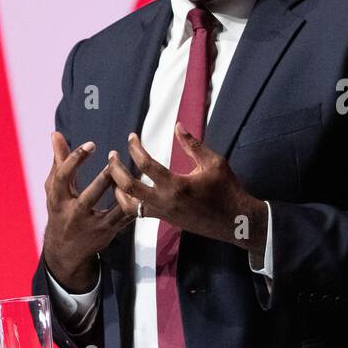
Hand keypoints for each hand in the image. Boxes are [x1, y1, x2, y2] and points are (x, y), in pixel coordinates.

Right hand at [43, 132, 133, 290]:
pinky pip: (124, 217)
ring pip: (110, 210)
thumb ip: (59, 161)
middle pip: (88, 198)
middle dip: (102, 180)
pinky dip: (134, 203)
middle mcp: (74, 214)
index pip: (63, 178)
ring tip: (133, 172)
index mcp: (58, 200)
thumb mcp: (54, 188)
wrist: (65, 248)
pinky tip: (142, 188)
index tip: (90, 144)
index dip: (75, 160)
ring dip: (122, 192)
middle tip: (114, 159)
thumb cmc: (60, 210)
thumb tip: (56, 133)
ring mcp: (92, 225)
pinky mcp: (108, 231)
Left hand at [108, 124, 267, 262]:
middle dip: (116, 170)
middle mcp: (165, 201)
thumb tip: (177, 126)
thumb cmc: (227, 189)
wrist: (235, 221)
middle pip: (128, 187)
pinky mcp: (164, 220)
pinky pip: (138, 213)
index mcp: (176, 185)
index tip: (131, 137)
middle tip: (112, 156)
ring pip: (128, 205)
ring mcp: (162, 213)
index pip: (146, 165)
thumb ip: (193, 145)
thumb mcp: (214, 162)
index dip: (135, 148)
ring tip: (112, 176)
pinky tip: (126, 191)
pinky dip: (128, 202)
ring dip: (117, 190)